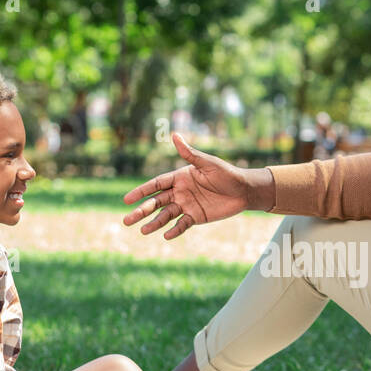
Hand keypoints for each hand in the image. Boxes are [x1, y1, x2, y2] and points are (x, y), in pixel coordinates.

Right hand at [122, 132, 267, 238]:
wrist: (244, 190)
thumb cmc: (226, 173)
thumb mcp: (207, 163)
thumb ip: (189, 153)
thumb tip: (174, 135)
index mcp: (179, 177)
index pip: (156, 185)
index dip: (141, 191)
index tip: (127, 199)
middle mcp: (180, 192)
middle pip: (156, 203)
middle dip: (141, 211)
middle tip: (126, 220)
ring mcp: (187, 205)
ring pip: (166, 215)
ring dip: (154, 223)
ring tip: (142, 231)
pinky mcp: (196, 217)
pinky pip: (182, 224)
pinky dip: (174, 230)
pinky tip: (165, 235)